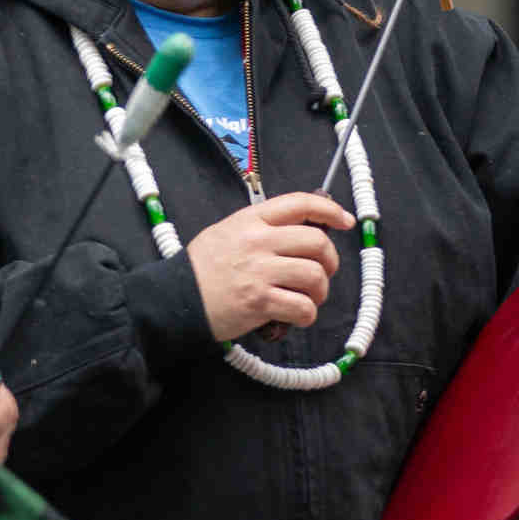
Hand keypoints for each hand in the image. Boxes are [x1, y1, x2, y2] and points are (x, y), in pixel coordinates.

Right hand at [184, 193, 353, 339]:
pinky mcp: (260, 301)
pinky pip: (303, 307)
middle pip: (317, 242)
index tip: (344, 220)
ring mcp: (259, 271)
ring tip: (306, 299)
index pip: (299, 203)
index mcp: (250, 220)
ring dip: (319, 292)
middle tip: (322, 273)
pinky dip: (306, 315)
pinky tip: (295, 316)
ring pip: (315, 276)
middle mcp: (258, 241)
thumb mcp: (226, 232)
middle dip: (330, 261)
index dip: (329, 210)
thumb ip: (261, 228)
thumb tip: (301, 230)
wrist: (174, 299)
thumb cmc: (201, 269)